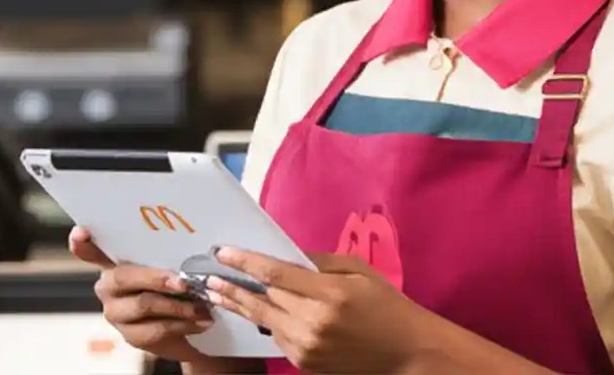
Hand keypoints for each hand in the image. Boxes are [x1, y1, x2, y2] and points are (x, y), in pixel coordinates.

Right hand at [69, 227, 214, 361]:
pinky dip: (183, 324)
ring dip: (178, 306)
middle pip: (123, 277)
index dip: (82, 242)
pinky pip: (156, 329)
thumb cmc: (175, 287)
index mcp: (114, 261)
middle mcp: (107, 285)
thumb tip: (190, 235)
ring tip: (203, 304)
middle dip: (156, 278)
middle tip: (183, 283)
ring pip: (144, 305)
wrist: (184, 327)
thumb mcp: (171, 265)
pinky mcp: (130, 335)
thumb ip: (170, 253)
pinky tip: (202, 320)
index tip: (81, 232)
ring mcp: (115, 312)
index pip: (90, 250)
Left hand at [206, 247, 431, 373]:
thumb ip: (321, 263)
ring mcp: (306, 346)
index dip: (246, 262)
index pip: (276, 275)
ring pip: (263, 320)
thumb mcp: (360, 272)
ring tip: (216, 291)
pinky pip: (276, 337)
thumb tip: (287, 255)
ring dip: (240, 305)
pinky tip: (251, 310)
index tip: (223, 251)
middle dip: (233, 284)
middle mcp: (312, 322)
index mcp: (329, 294)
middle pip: (262, 299)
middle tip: (207, 274)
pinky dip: (265, 322)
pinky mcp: (304, 363)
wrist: (406, 354)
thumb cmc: (387, 306)